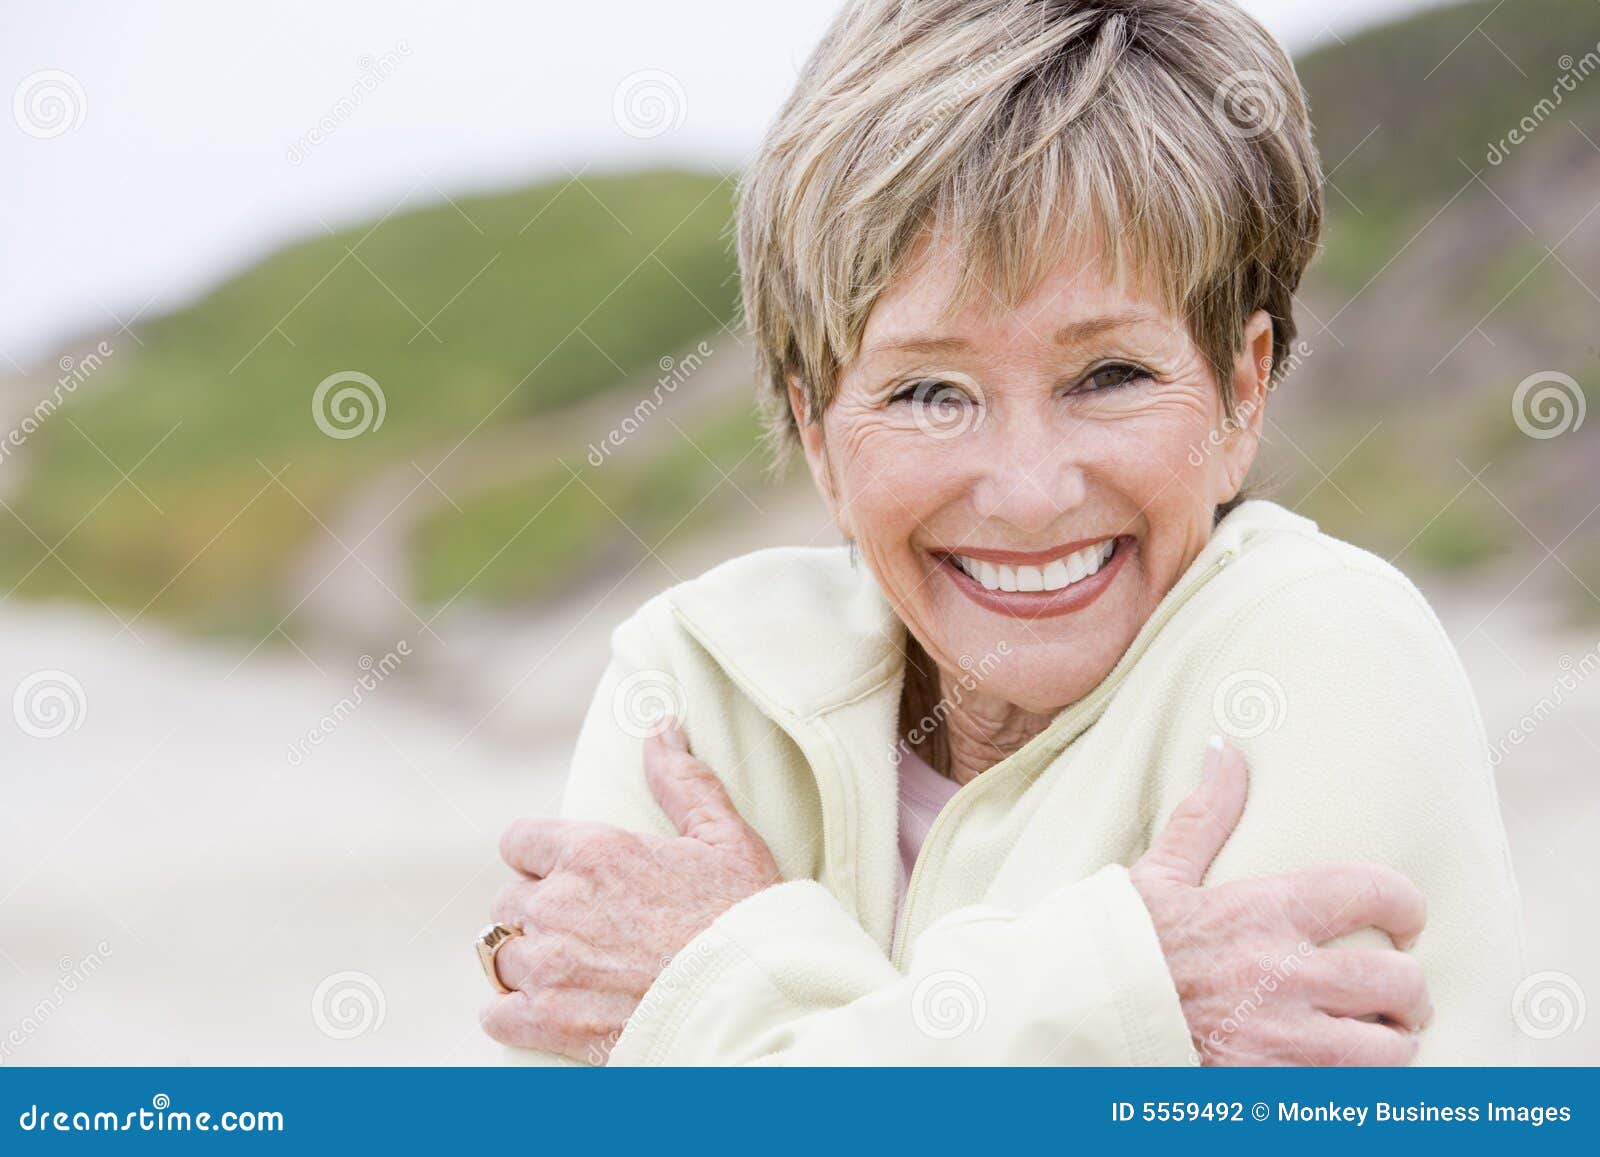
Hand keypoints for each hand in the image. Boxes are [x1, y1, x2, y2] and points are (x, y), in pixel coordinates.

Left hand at [479, 724, 778, 1062]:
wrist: (751, 1005)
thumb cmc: (745, 919)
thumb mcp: (723, 838)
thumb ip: (681, 781)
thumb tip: (661, 725)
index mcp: (594, 852)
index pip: (518, 840)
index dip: (541, 857)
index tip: (568, 875)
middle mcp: (559, 904)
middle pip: (508, 900)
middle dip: (537, 912)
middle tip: (581, 929)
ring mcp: (548, 965)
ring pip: (499, 955)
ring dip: (526, 961)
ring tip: (566, 970)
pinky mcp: (547, 1021)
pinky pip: (496, 1013)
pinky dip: (514, 1014)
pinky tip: (547, 1011)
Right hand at [1130, 737, 1432, 1065]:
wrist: (1080, 1018)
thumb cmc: (1120, 945)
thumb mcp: (1160, 874)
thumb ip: (1206, 815)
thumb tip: (1225, 750)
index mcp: (1263, 912)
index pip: (1373, 891)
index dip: (1407, 905)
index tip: (1404, 920)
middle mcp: (1283, 975)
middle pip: (1398, 980)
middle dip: (1410, 991)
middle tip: (1399, 995)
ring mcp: (1282, 1040)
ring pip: (1390, 1050)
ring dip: (1391, 1045)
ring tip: (1377, 1039)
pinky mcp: (1273, 1088)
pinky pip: (1351, 1094)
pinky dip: (1356, 1087)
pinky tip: (1339, 1074)